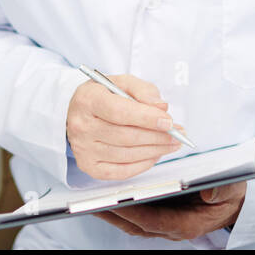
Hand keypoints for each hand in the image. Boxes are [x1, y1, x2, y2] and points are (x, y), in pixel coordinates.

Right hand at [65, 74, 182, 180]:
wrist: (78, 112)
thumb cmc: (103, 96)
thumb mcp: (121, 82)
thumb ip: (143, 90)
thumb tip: (161, 107)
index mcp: (88, 100)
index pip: (120, 112)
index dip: (147, 118)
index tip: (168, 121)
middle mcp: (82, 126)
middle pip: (126, 136)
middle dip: (157, 137)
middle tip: (177, 134)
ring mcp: (83, 149)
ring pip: (127, 154)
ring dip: (155, 150)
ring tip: (171, 144)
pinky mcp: (89, 166)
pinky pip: (121, 171)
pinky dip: (142, 165)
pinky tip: (155, 155)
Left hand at [97, 182, 245, 240]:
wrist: (235, 202)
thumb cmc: (231, 193)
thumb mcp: (231, 186)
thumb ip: (221, 187)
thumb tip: (208, 191)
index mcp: (188, 224)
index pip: (153, 221)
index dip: (132, 212)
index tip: (114, 202)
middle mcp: (173, 228)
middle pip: (136, 224)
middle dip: (113, 214)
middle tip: (90, 202)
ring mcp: (165, 224)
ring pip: (133, 222)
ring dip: (112, 212)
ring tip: (90, 199)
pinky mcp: (161, 217)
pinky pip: (136, 215)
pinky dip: (121, 208)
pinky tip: (107, 195)